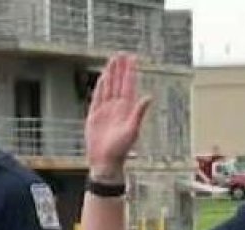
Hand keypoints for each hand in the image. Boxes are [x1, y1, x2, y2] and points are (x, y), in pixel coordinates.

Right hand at [85, 52, 152, 172]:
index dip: (130, 71)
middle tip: (122, 54)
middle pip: (119, 82)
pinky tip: (102, 78)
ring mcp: (107, 110)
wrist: (105, 161)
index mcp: (127, 109)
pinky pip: (98, 97)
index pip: (129, 85)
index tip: (132, 58)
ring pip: (109, 87)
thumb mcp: (132, 130)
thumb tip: (148, 97)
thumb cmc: (120, 150)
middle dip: (120, 68)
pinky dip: (100, 86)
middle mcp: (118, 107)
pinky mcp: (95, 115)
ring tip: (112, 60)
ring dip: (110, 74)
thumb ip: (139, 113)